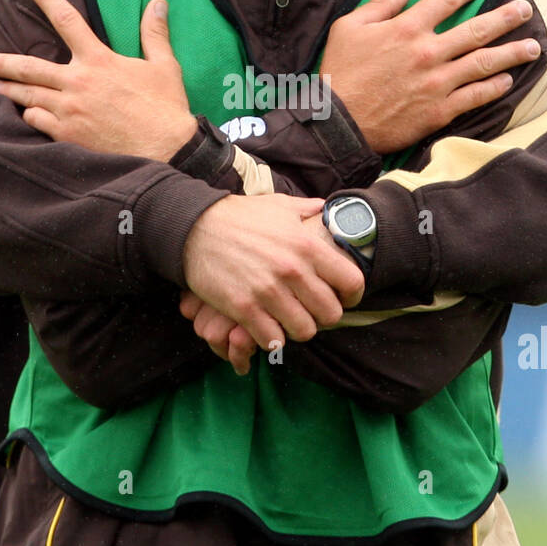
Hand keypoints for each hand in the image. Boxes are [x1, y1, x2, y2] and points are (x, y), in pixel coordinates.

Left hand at [0, 0, 197, 160]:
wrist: (166, 149)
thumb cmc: (165, 107)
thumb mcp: (164, 66)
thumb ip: (154, 33)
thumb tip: (157, 2)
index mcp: (99, 60)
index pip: (68, 20)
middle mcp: (78, 82)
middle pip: (29, 66)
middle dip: (4, 62)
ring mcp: (69, 110)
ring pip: (27, 96)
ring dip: (8, 91)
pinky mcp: (68, 135)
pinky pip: (36, 122)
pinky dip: (29, 117)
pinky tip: (24, 116)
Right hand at [181, 194, 362, 356]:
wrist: (194, 227)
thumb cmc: (239, 216)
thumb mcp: (278, 205)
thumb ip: (308, 209)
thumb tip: (327, 209)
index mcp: (307, 245)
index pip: (352, 281)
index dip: (352, 295)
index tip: (344, 298)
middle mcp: (293, 270)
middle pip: (331, 314)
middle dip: (324, 316)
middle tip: (312, 311)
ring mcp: (268, 292)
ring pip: (304, 331)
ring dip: (298, 329)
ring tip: (289, 320)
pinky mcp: (244, 309)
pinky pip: (273, 340)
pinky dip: (272, 338)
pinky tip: (266, 327)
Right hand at [320, 0, 540, 152]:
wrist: (339, 121)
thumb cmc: (340, 72)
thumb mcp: (348, 27)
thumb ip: (381, 5)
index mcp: (407, 28)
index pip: (446, 0)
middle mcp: (428, 52)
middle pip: (477, 30)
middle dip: (506, 17)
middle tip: (526, 10)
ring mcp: (437, 83)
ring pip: (484, 63)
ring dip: (512, 53)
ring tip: (534, 47)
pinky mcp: (438, 111)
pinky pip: (474, 97)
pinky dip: (494, 88)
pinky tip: (508, 81)